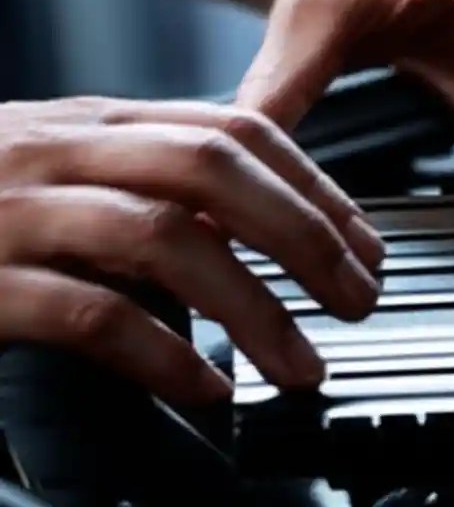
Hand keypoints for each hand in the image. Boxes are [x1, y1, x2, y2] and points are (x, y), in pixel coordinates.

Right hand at [0, 98, 383, 403]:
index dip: (317, 187)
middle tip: (357, 298)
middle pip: (214, 171)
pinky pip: (83, 312)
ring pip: (162, 239)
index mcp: (96, 121)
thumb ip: (149, 181)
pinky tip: (206, 386)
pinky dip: (158, 351)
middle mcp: (61, 151)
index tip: (364, 245)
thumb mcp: (66, 168)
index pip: (236, 130)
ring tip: (303, 362)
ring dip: (252, 305)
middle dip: (305, 236)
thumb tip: (261, 224)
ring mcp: (15, 214)